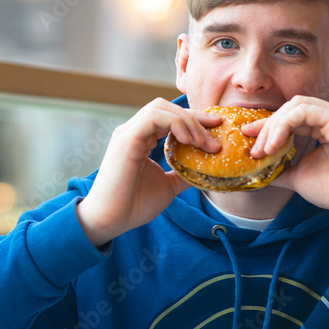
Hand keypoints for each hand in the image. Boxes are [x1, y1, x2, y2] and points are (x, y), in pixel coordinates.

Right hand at [76, 99, 220, 246]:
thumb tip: (206, 170)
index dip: (194, 119)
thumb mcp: (168, 186)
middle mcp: (134, 132)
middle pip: (167, 108)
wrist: (111, 220)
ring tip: (202, 141)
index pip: (170, 118)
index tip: (216, 127)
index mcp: (141, 139)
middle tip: (216, 129)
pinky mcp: (126, 139)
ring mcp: (128, 133)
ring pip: (161, 108)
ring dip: (187, 120)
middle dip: (194, 116)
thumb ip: (183, 174)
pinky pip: (154, 117)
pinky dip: (175, 123)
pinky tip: (188, 139)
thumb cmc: (134, 205)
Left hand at [243, 96, 328, 216]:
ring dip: (274, 126)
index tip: (248, 136)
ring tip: (264, 149)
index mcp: (325, 124)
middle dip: (268, 125)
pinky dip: (284, 126)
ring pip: (295, 106)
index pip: (291, 114)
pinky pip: (303, 112)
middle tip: (255, 149)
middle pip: (290, 107)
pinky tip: (275, 145)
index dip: (267, 124)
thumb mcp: (297, 174)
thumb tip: (256, 168)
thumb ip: (279, 165)